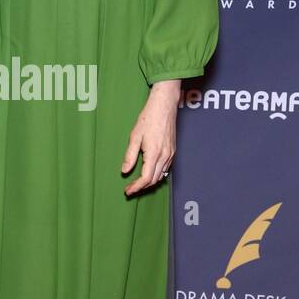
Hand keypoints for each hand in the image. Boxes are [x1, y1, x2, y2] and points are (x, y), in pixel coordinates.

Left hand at [122, 80, 179, 195]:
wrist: (164, 107)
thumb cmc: (149, 118)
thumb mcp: (135, 137)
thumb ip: (130, 156)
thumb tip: (125, 171)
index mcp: (154, 153)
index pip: (145, 178)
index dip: (136, 187)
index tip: (127, 191)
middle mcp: (165, 156)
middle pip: (154, 180)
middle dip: (142, 187)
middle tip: (130, 189)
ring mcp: (170, 154)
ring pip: (161, 175)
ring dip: (149, 182)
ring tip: (137, 183)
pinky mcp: (173, 151)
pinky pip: (165, 169)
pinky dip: (157, 174)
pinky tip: (149, 172)